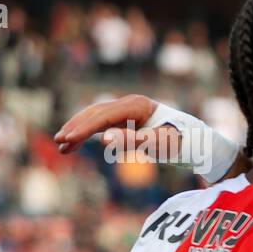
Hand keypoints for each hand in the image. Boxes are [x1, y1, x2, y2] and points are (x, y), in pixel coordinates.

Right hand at [54, 93, 179, 155]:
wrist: (194, 141)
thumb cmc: (179, 143)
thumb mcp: (157, 144)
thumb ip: (131, 141)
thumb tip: (104, 139)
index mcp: (136, 106)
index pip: (103, 116)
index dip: (83, 128)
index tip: (67, 140)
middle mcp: (129, 104)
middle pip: (95, 113)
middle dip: (76, 127)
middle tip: (58, 142)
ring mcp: (127, 111)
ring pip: (95, 118)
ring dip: (78, 131)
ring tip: (62, 147)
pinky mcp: (126, 120)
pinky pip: (101, 125)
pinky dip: (88, 135)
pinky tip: (74, 146)